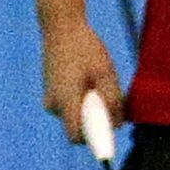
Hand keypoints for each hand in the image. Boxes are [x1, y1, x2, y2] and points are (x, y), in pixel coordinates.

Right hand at [41, 18, 123, 141]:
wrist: (61, 28)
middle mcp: (53, 105)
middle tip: (108, 96)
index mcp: (65, 100)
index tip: (110, 137)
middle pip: (80, 127)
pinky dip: (85, 101)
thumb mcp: (106, 73)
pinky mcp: (52, 94)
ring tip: (98, 82)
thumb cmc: (86, 49)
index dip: (95, 140)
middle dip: (98, 120)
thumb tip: (118, 125)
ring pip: (77, 116)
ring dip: (92, 109)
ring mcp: (50, 100)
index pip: (77, 136)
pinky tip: (90, 80)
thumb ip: (113, 101)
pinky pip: (73, 107)